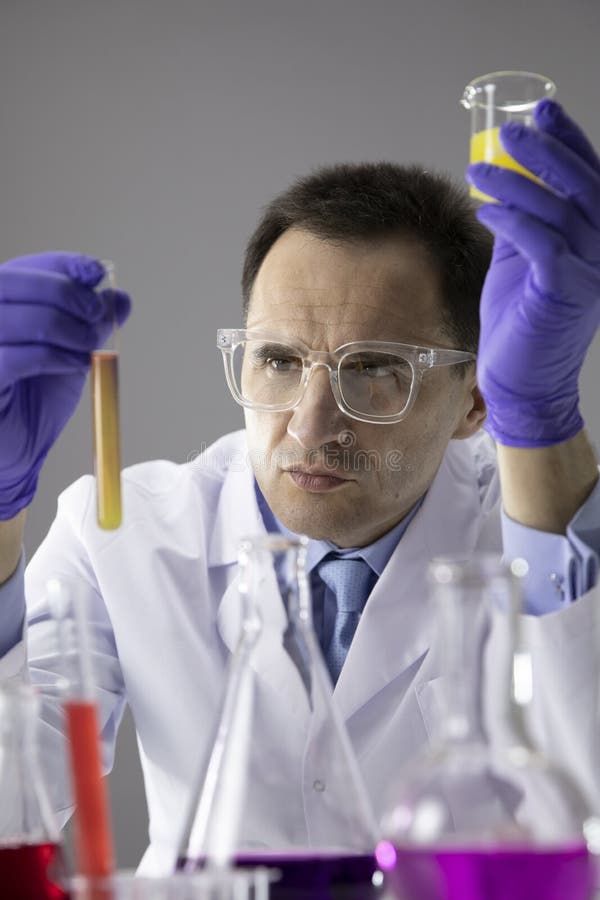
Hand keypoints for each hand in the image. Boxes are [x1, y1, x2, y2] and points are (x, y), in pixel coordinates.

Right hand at [0, 252, 130, 518]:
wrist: (20, 448)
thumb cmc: (35, 397)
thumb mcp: (70, 351)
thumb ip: (90, 323)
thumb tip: (119, 297)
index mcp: (0, 303)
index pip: (25, 267)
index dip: (62, 264)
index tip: (97, 272)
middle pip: (10, 281)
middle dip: (63, 292)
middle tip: (96, 314)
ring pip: (13, 317)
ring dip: (62, 327)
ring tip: (87, 348)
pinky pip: (12, 358)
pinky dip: (51, 355)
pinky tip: (73, 364)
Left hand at [466, 99, 599, 446]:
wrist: (523, 380)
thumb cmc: (522, 321)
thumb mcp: (522, 260)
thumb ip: (523, 222)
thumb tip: (504, 182)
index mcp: (598, 237)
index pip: (591, 176)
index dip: (569, 138)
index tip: (543, 109)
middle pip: (581, 184)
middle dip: (545, 150)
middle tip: (509, 130)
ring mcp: (590, 271)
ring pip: (557, 210)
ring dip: (515, 183)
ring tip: (478, 171)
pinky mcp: (564, 291)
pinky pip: (541, 243)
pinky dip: (512, 221)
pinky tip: (485, 209)